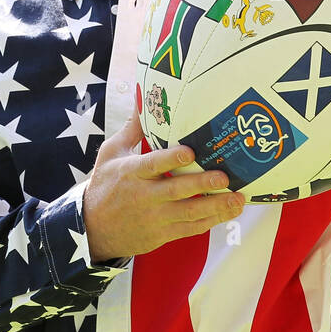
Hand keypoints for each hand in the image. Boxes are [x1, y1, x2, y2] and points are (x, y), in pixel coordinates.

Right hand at [82, 108, 244, 261]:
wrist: (93, 228)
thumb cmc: (105, 184)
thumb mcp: (111, 153)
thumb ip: (133, 128)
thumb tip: (144, 97)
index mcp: (131, 172)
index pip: (153, 165)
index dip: (172, 159)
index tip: (191, 152)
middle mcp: (143, 196)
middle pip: (176, 190)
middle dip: (202, 184)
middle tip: (225, 177)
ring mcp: (154, 218)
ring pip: (188, 213)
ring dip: (215, 207)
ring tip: (237, 199)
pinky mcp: (161, 234)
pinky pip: (189, 229)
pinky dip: (210, 222)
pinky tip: (228, 212)